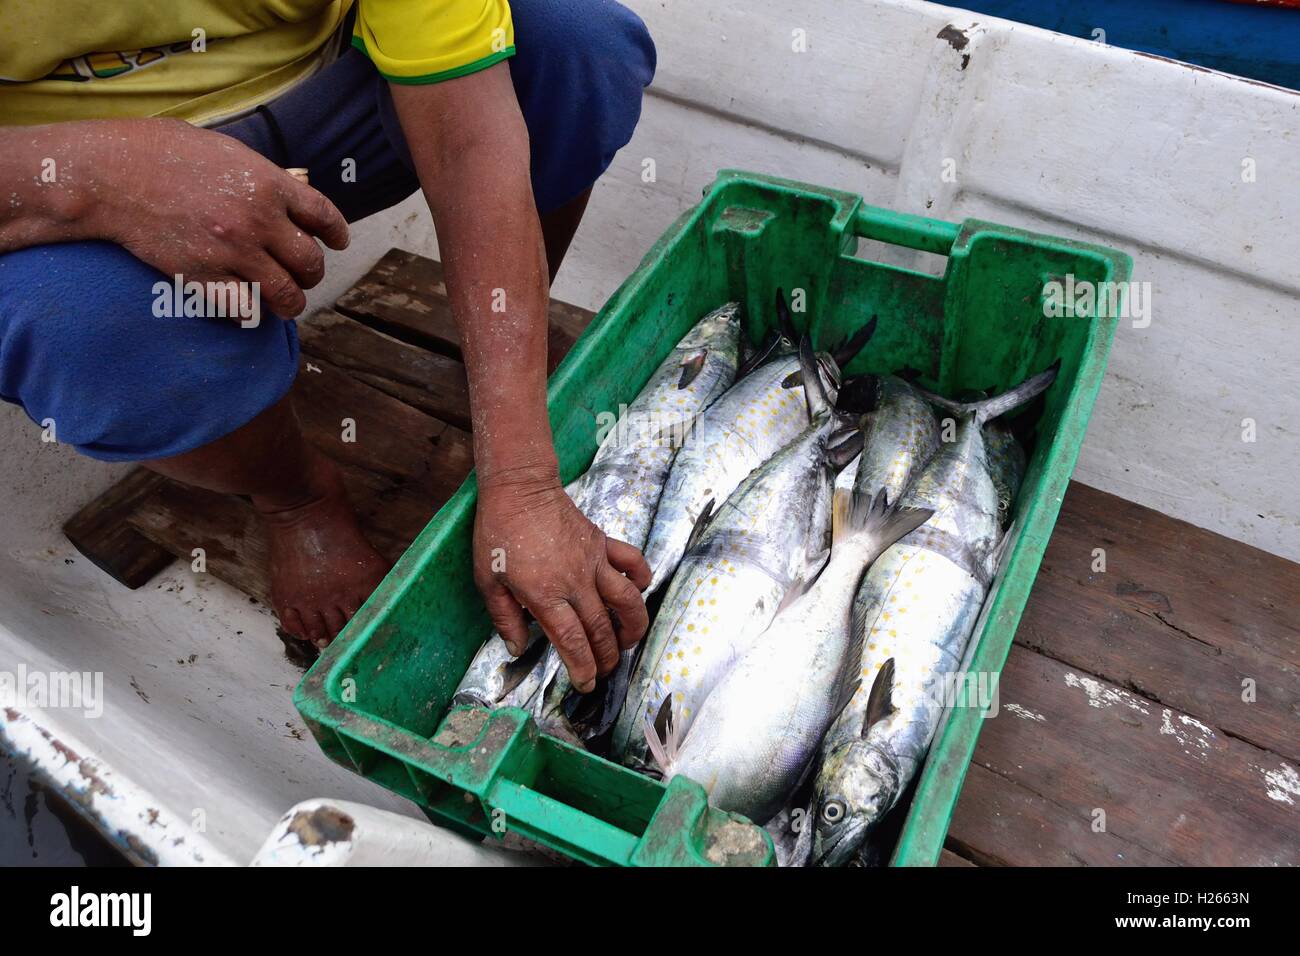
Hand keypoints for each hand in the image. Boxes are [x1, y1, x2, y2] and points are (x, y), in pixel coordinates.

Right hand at [75, 118, 348, 316]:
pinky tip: (249, 306)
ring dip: (291, 301)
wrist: (112, 175)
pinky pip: (247, 308)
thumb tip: (290, 194)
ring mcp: (233, 251)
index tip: (339, 243)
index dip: (337, 234)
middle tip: (305, 276)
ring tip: (285, 300)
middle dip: (313, 273)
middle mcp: (258, 220)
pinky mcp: (204, 277)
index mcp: (268, 184)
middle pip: (311, 262)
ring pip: (287, 294)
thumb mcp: (227, 152)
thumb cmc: (164, 153)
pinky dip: (253, 311)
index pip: (324, 216)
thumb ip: (263, 177)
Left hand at [473, 471, 650, 692]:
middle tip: (605, 671)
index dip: (582, 667)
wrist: (520, 490)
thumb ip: (504, 618)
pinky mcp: (602, 543)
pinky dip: (640, 578)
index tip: (586, 683)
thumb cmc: (498, 535)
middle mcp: (575, 583)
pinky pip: (632, 562)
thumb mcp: (487, 581)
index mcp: (545, 595)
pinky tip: (637, 589)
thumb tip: (518, 648)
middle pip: (601, 629)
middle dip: (607, 657)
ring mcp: (594, 562)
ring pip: (627, 601)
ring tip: (628, 641)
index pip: (572, 641)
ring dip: (633, 626)